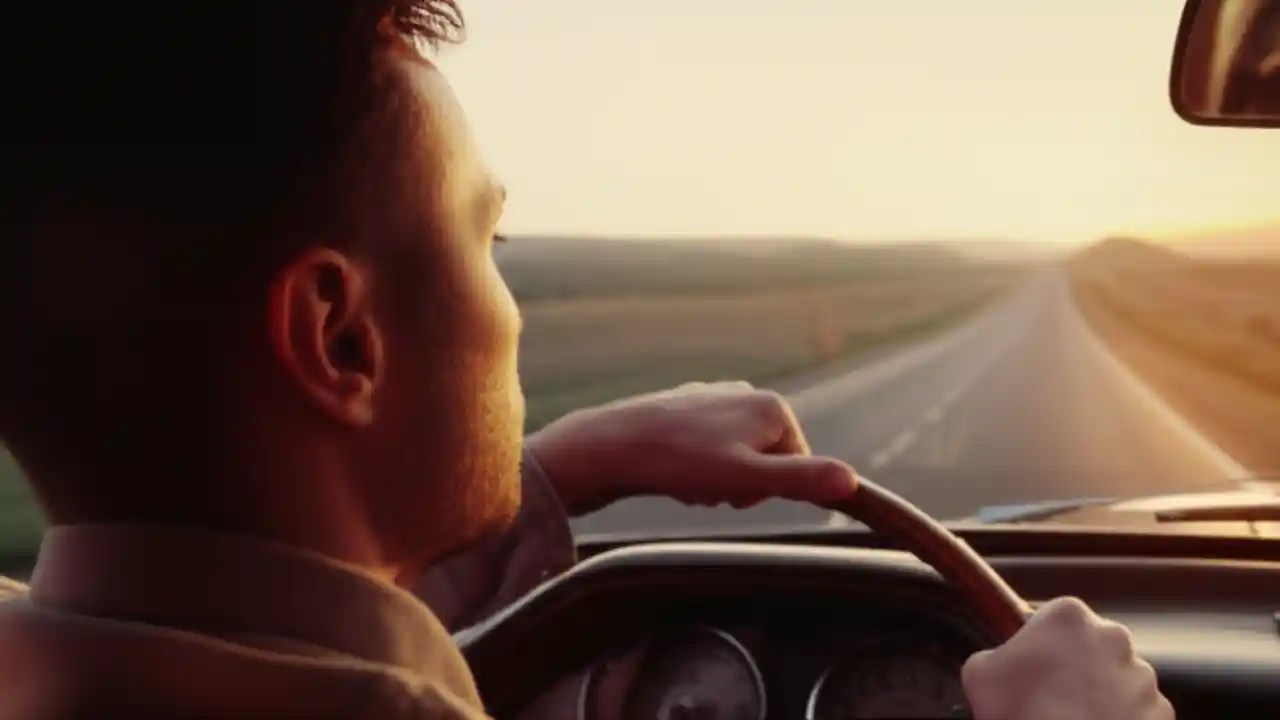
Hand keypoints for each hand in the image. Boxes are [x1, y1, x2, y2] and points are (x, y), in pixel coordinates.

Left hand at [525, 381, 857, 514]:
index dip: (767, 491)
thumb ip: (800, 480)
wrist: (613, 445)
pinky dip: (695, 467)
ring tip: (686, 479)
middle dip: (740, 484)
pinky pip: (708, 450)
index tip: (733, 491)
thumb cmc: (681, 463)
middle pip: (766, 461)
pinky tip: (671, 469)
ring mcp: (716, 398)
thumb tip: (851, 481)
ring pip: (735, 458)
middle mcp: (748, 393)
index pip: (797, 465)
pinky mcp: (688, 407)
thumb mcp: (747, 480)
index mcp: (773, 407)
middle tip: (707, 487)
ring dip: (717, 479)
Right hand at [962, 597, 1173, 719]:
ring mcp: (1142, 675)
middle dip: (1075, 665)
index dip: (1040, 642)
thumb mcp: (978, 672)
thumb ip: (992, 655)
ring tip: (1072, 719)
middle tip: (1049, 695)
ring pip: (1117, 679)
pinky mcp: (1161, 710)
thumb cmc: (1020, 711)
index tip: (1031, 665)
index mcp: (1069, 616)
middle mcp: (1113, 636)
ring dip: (1099, 694)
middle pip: (1090, 645)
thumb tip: (998, 663)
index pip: (1053, 617)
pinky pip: (1137, 711)